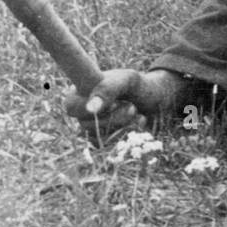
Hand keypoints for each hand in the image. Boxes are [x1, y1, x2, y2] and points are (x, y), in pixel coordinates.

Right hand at [66, 68, 187, 138]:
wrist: (155, 101)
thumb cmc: (138, 86)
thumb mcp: (127, 80)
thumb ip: (108, 90)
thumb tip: (90, 109)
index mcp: (81, 92)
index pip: (70, 105)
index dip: (86, 108)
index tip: (112, 103)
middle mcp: (82, 111)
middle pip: (85, 125)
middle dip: (114, 117)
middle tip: (131, 106)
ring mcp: (91, 128)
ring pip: (98, 137)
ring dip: (122, 126)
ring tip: (136, 112)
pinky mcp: (102, 141)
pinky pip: (107, 146)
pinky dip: (125, 135)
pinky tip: (136, 123)